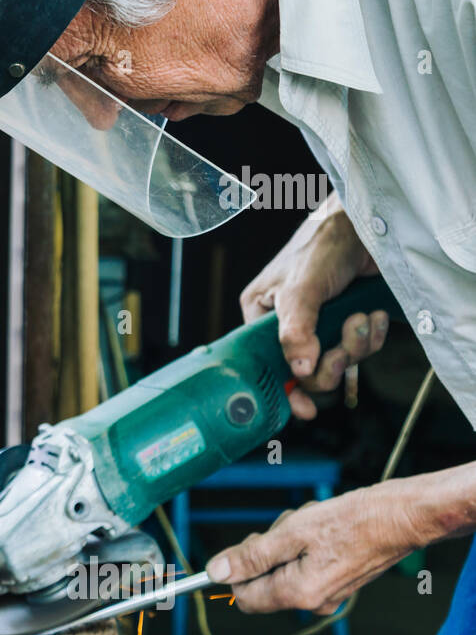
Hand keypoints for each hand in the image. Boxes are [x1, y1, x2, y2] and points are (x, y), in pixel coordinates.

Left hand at [204, 486, 425, 613]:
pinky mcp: (337, 582)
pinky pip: (303, 564)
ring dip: (286, 542)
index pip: (244, 597)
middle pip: (263, 580)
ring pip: (283, 568)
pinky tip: (323, 528)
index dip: (237, 570)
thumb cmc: (351, 521)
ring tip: (311, 524)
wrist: (400, 517)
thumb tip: (217, 572)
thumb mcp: (290, 533)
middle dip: (266, 550)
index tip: (250, 544)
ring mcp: (327, 594)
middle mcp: (312, 602)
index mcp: (298, 594)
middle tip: (287, 528)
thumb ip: (251, 556)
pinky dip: (304, 544)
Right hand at [240, 193, 387, 419]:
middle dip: (331, 363)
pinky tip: (374, 316)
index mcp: (260, 317)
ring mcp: (319, 328)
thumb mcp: (300, 288)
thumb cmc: (322, 246)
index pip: (267, 365)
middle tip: (343, 349)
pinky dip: (370, 338)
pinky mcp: (346, 326)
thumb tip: (299, 371)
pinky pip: (359, 353)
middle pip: (305, 373)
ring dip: (355, 346)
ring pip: (335, 364)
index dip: (286, 389)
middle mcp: (286, 327)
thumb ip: (295, 330)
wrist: (367, 226)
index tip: (303, 408)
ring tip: (362, 318)